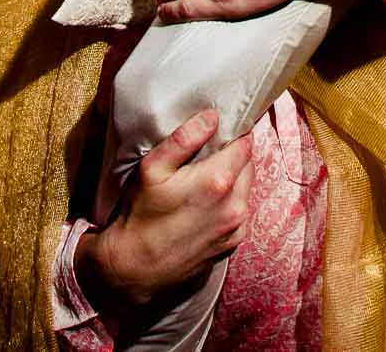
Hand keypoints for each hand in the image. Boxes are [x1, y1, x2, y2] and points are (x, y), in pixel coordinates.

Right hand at [76, 109, 254, 309]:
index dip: (234, 132)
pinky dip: (231, 201)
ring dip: (234, 178)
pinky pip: (240, 210)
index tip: (220, 129)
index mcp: (219, 181)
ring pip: (246, 188)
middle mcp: (236, 205)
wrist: (136, 268)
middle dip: (234, 154)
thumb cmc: (140, 214)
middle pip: (249, 164)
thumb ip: (184, 138)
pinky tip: (207, 203)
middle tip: (209, 152)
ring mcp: (237, 227)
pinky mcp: (234, 243)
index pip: (245, 143)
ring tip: (206, 177)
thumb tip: (212, 116)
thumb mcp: (152, 168)